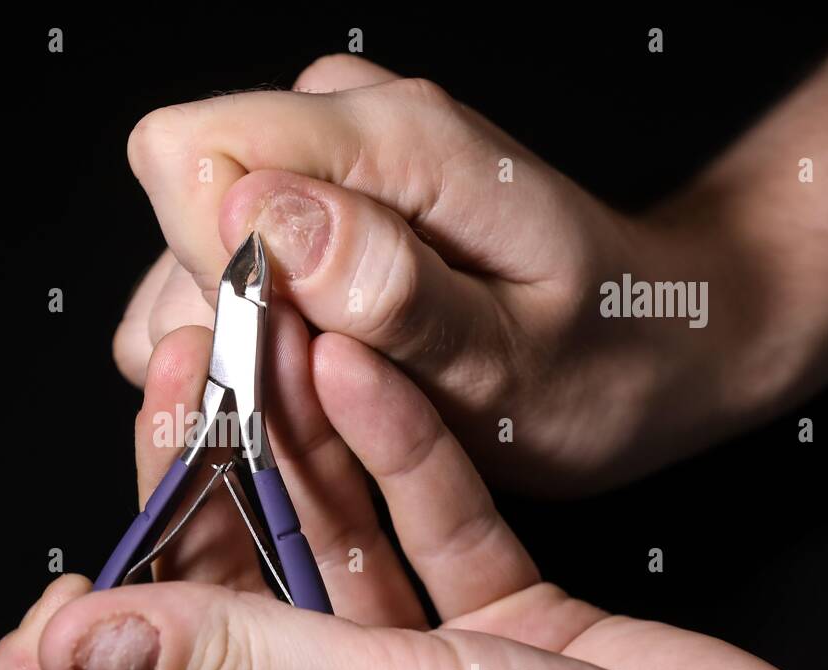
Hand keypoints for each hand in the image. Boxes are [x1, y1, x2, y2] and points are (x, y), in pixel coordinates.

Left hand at [0, 324, 827, 669]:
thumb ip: (246, 668)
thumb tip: (80, 644)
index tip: (41, 617)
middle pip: (210, 623)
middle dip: (186, 500)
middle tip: (170, 388)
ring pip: (314, 558)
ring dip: (288, 450)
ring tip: (253, 342)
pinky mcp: (490, 637)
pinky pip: (423, 535)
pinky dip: (398, 458)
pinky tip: (359, 375)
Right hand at [115, 47, 827, 494]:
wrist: (648, 339)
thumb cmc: (598, 362)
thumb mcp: (511, 359)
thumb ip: (388, 288)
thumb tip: (255, 217)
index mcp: (396, 137)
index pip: (192, 155)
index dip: (215, 273)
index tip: (292, 351)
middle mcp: (344, 122)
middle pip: (179, 206)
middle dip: (231, 321)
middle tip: (334, 390)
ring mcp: (321, 163)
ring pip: (187, 253)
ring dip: (242, 343)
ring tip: (346, 390)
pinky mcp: (306, 208)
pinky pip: (215, 276)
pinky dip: (255, 343)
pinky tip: (329, 376)